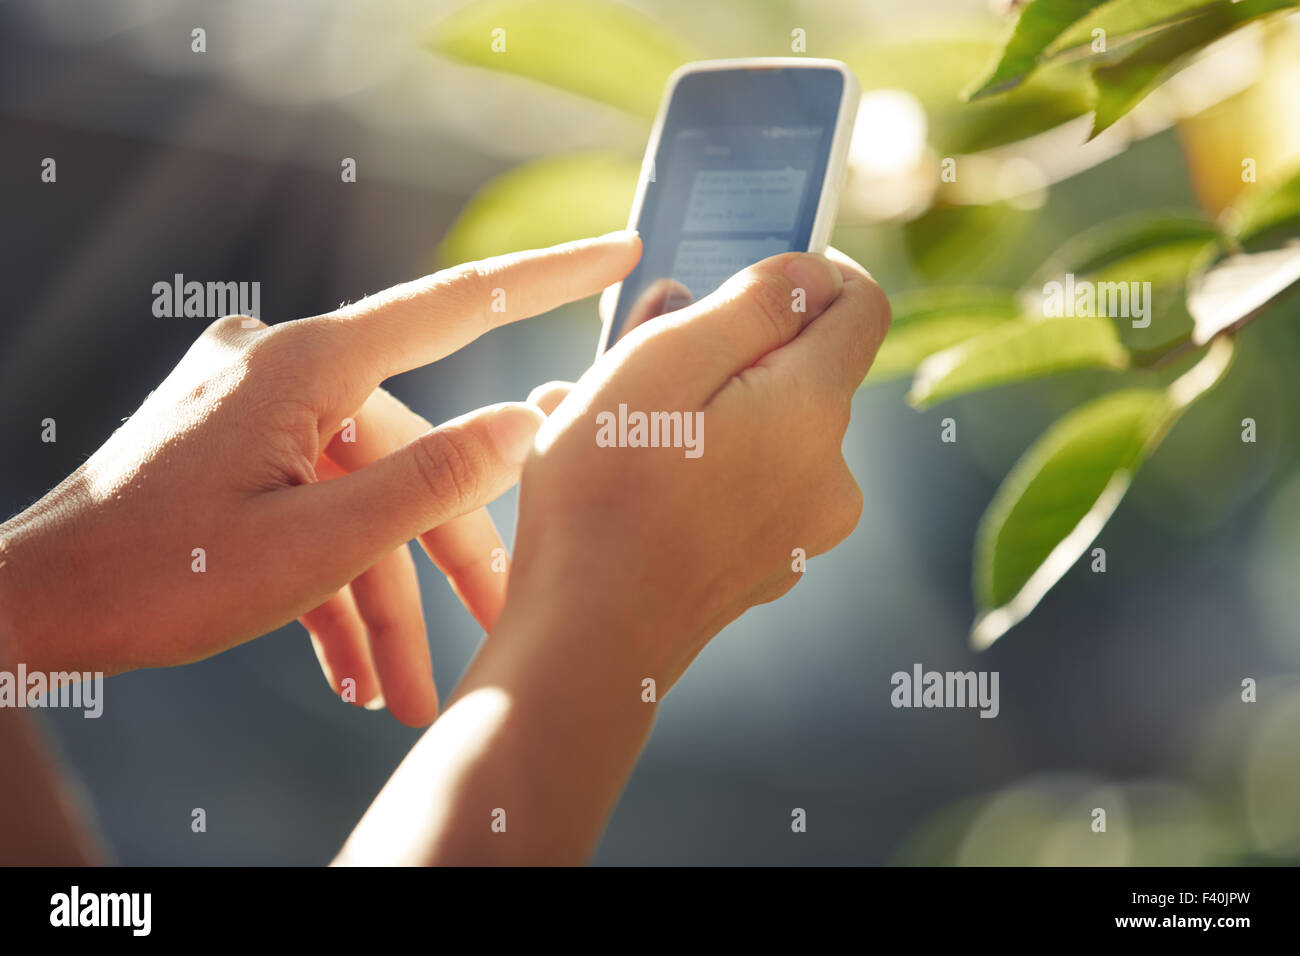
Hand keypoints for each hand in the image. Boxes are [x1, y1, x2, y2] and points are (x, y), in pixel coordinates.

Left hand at [0, 232, 641, 725]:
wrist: (36, 610)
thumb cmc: (163, 577)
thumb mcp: (320, 544)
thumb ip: (433, 481)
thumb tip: (523, 424)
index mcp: (308, 366)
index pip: (456, 307)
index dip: (549, 276)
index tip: (619, 248)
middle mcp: (285, 368)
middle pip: (412, 449)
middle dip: (449, 552)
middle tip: (495, 629)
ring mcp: (256, 407)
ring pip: (364, 492)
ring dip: (387, 595)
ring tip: (404, 694)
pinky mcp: (237, 448)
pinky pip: (314, 504)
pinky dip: (337, 578)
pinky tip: (352, 670)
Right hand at [513, 248, 889, 690]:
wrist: (588, 643)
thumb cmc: (607, 495)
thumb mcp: (663, 362)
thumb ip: (750, 303)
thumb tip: (809, 271)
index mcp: (815, 410)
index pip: (862, 305)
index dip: (815, 269)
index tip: (753, 271)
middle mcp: (831, 472)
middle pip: (802, 370)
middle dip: (729, 345)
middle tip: (640, 348)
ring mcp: (802, 528)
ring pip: (764, 428)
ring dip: (700, 406)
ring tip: (610, 420)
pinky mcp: (768, 564)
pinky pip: (746, 483)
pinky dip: (700, 462)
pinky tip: (631, 477)